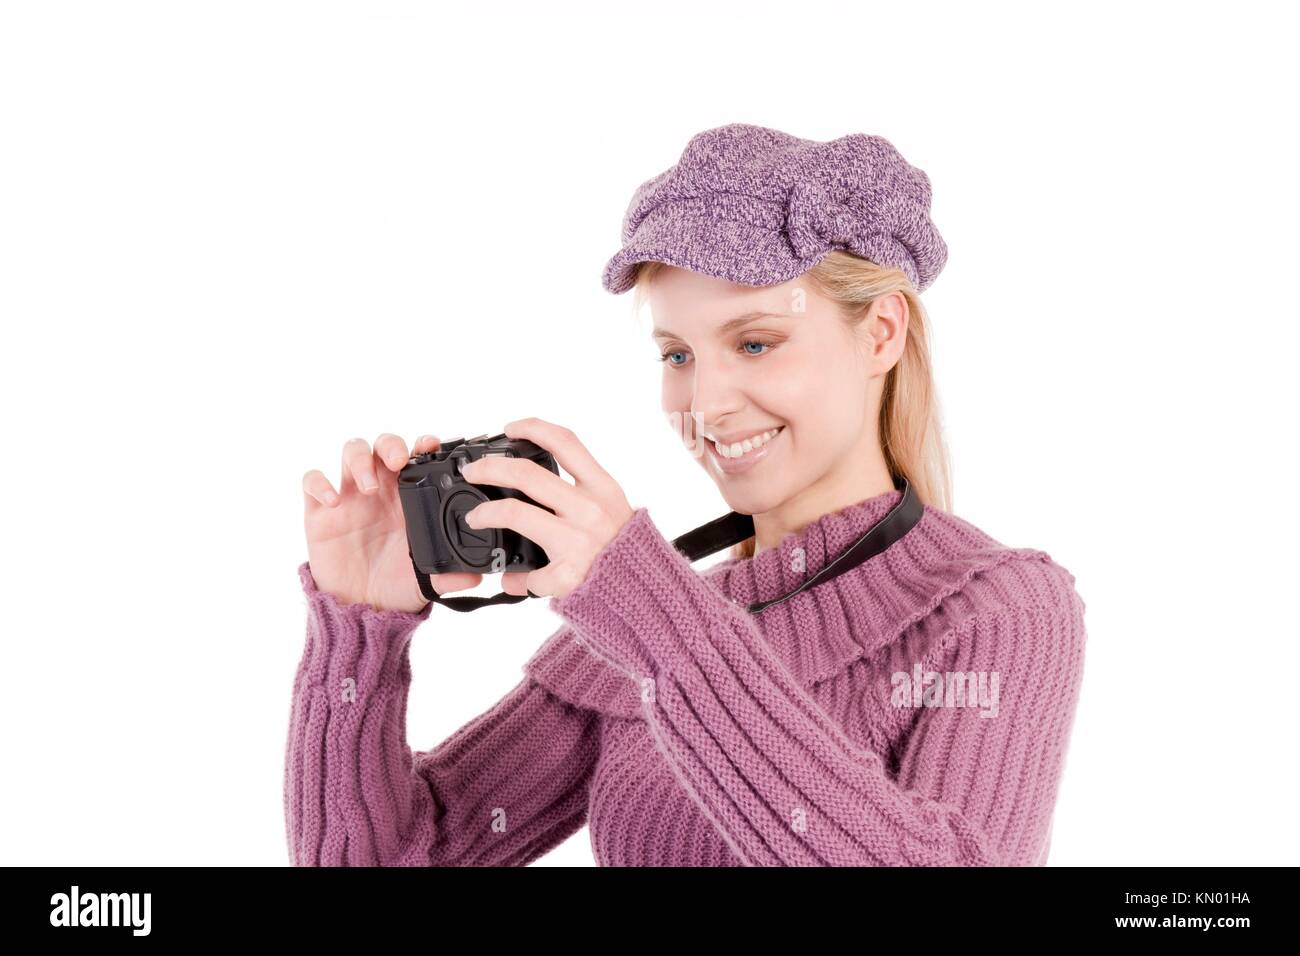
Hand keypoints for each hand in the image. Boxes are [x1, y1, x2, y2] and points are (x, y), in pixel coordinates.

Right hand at [301, 433, 486, 611]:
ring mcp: (350, 497)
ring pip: (350, 453)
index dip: (422, 445)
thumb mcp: (425, 581)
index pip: (415, 458)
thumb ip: (448, 577)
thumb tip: (476, 578)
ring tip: (369, 486)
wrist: (360, 608)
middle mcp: (380, 490)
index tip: (430, 446)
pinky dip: (320, 484)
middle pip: (382, 446)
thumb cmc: (395, 586)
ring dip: (359, 460)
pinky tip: (334, 502)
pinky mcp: (320, 512)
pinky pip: (312, 483)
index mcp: (408, 498)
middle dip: (391, 445)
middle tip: (398, 461)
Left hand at [458, 417, 634, 600]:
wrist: (650, 595)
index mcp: (602, 488)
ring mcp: (578, 541)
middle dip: (490, 467)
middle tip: (473, 472)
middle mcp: (590, 509)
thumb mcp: (615, 512)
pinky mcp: (568, 574)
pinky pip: (531, 573)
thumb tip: (541, 499)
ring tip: (476, 516)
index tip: (511, 428)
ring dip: (487, 513)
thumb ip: (581, 497)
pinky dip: (518, 580)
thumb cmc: (629, 552)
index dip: (532, 427)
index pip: (565, 442)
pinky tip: (514, 582)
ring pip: (515, 513)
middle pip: (526, 473)